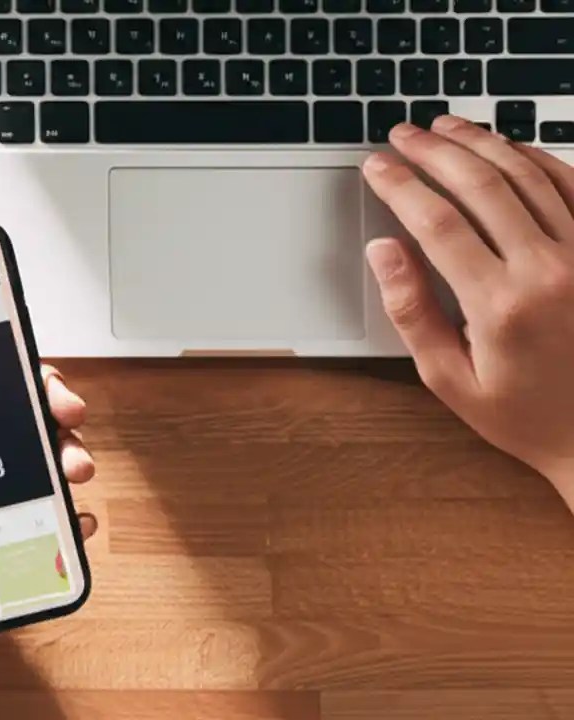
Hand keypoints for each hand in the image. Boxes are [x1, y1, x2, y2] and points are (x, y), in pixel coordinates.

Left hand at [0, 362, 97, 718]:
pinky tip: (77, 524)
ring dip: (65, 464)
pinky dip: (64, 526)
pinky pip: (36, 538)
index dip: (3, 376)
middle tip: (69, 419)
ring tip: (76, 473)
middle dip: (50, 415)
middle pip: (11, 430)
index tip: (30, 371)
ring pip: (32, 478)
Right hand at [363, 117, 573, 505]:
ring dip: (482, 143)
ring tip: (447, 127)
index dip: (400, 186)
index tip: (377, 167)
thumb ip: (411, 312)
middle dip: (434, 152)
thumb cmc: (525, 413)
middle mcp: (548, 270)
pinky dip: (537, 158)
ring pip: (528, 175)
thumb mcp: (448, 379)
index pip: (437, 222)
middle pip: (482, 185)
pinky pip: (571, 186)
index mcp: (500, 305)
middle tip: (404, 135)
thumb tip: (383, 252)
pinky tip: (507, 147)